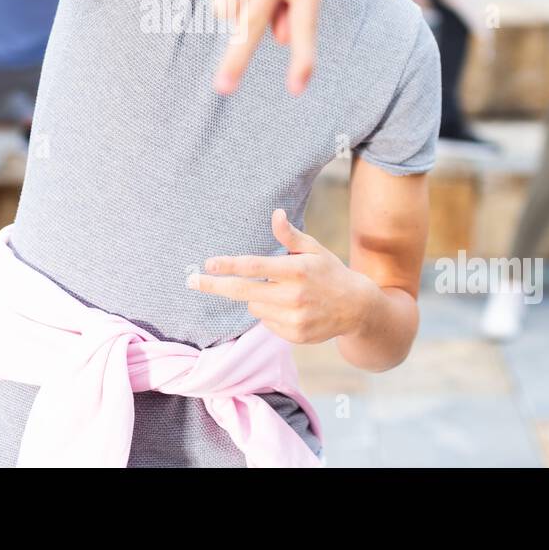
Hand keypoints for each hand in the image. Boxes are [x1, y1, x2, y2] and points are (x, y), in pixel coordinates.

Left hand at [186, 209, 372, 344]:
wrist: (357, 308)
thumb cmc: (330, 272)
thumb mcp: (314, 249)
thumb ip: (290, 236)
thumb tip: (275, 214)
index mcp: (297, 270)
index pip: (254, 266)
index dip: (228, 264)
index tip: (207, 263)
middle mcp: (294, 295)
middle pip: (242, 291)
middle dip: (214, 285)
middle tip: (191, 280)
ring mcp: (294, 318)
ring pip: (254, 306)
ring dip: (256, 298)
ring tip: (281, 292)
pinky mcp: (294, 335)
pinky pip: (266, 322)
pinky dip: (270, 313)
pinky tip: (290, 308)